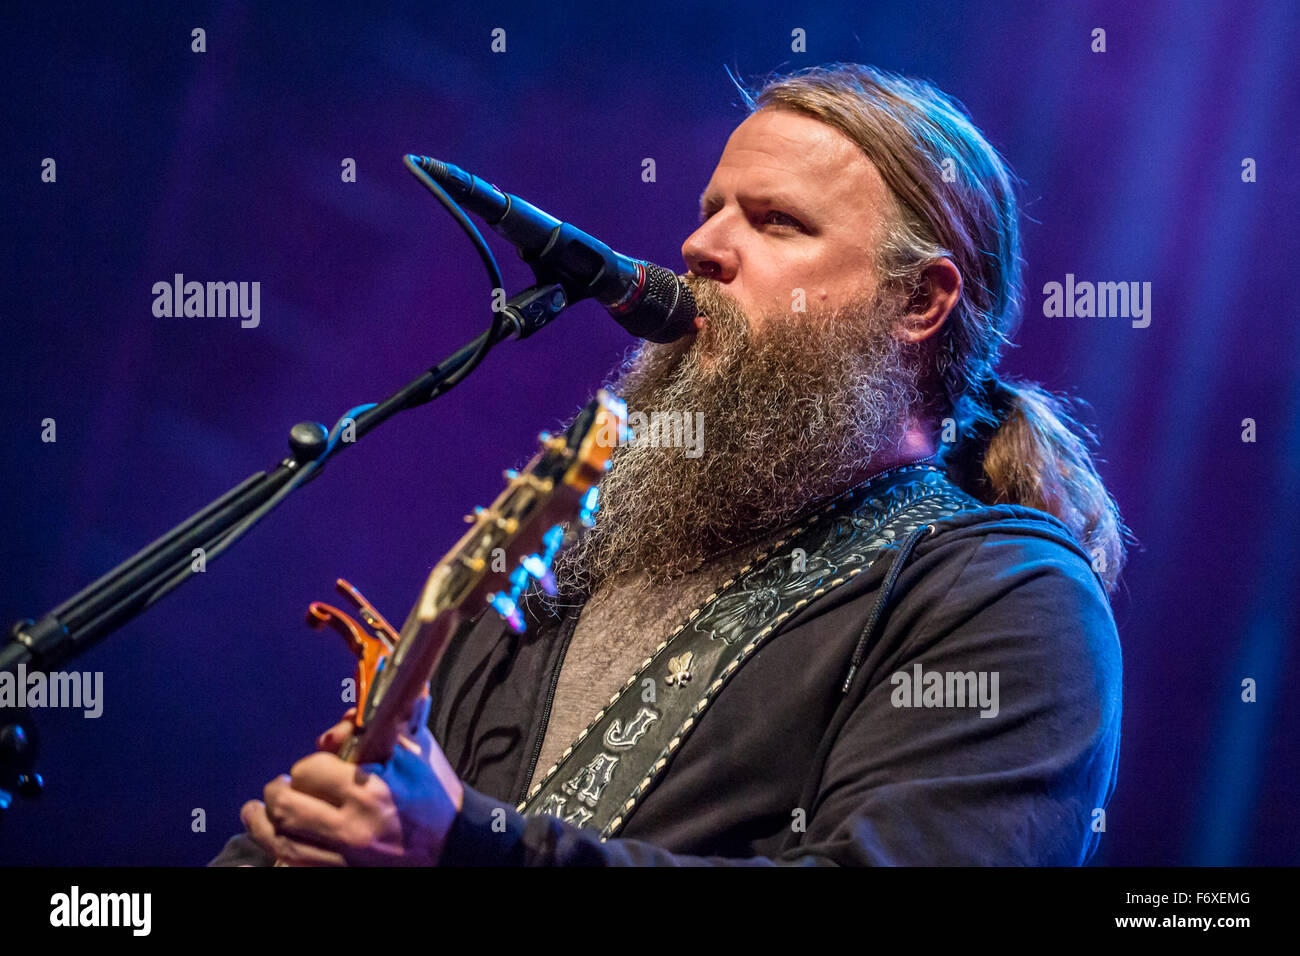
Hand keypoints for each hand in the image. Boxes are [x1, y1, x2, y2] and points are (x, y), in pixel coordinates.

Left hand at [241, 708, 464, 865]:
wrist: (457, 845)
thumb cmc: (436, 795)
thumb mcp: (414, 751)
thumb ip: (380, 727)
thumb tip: (346, 718)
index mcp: (370, 790)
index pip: (310, 771)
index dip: (307, 765)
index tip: (315, 763)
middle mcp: (352, 827)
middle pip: (286, 808)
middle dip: (275, 793)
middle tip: (277, 786)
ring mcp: (345, 857)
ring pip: (281, 841)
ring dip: (261, 823)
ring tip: (254, 810)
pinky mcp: (343, 873)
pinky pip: (294, 865)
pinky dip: (277, 852)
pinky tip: (269, 839)